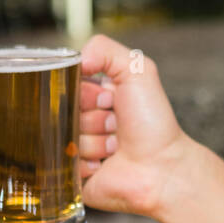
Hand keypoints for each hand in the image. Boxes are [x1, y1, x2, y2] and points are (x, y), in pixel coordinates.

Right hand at [77, 33, 189, 216]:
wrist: (162, 169)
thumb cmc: (154, 124)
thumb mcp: (139, 71)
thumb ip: (106, 50)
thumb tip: (77, 59)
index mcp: (96, 95)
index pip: (67, 84)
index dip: (86, 92)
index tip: (108, 99)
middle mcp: (85, 119)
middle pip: (61, 110)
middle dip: (90, 117)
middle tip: (114, 123)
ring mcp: (78, 146)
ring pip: (62, 136)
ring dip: (92, 141)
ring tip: (114, 146)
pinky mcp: (73, 172)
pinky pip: (61, 162)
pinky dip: (84, 162)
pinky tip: (105, 163)